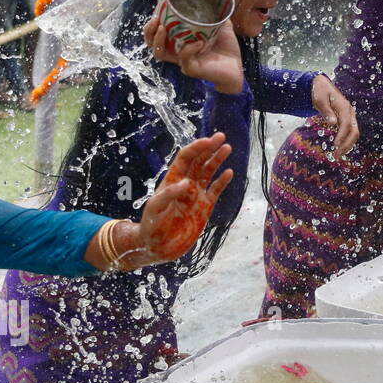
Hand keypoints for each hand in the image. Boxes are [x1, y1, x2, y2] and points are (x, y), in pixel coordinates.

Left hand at [129, 133, 234, 266]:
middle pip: (199, 161)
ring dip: (217, 160)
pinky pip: (216, 190)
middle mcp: (186, 184)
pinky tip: (229, 173)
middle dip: (209, 148)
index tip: (208, 141)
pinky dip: (222, 181)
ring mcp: (197, 195)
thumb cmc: (152, 226)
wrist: (158, 246)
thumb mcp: (155, 209)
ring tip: (227, 148)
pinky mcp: (205, 206)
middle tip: (221, 137)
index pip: (186, 158)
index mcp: (172, 180)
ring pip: (209, 172)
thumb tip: (187, 183)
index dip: (197, 148)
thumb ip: (170, 194)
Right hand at [143, 12, 244, 94]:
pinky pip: (184, 60)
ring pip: (159, 53)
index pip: (158, 30)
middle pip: (152, 43)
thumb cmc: (226, 47)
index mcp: (179, 41)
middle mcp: (177, 51)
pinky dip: (189, 50)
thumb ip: (215, 12)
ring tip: (163, 27)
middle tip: (155, 18)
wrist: (237, 67)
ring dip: (157, 40)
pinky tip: (198, 42)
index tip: (160, 3)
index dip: (155, 18)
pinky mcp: (192, 69)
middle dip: (149, 30)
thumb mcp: (220, 25)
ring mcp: (183, 61)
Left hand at [310, 74, 358, 156]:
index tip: (335, 145)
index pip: (346, 124)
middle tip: (337, 155)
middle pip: (354, 130)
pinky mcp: (346, 119)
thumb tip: (332, 124)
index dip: (342, 135)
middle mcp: (349, 112)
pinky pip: (349, 132)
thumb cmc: (320, 92)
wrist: (322, 85)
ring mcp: (349, 116)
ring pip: (353, 133)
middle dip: (347, 144)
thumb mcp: (320, 100)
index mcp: (344, 107)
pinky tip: (339, 148)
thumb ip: (326, 112)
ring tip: (337, 155)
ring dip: (347, 145)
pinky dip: (346, 141)